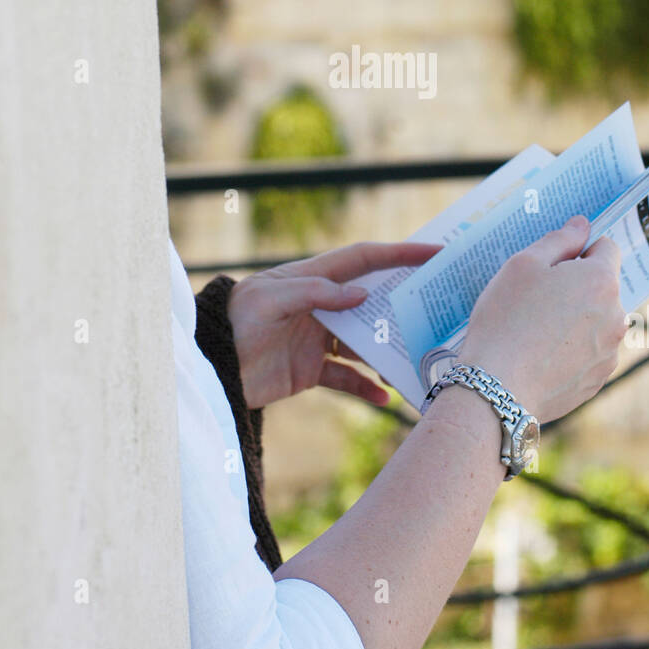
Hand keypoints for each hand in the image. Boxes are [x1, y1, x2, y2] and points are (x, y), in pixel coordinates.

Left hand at [226, 241, 441, 409]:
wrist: (209, 367)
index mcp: (313, 278)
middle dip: (405, 303)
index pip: (365, 259)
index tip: (436, 252)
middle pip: (373, 300)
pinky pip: (348, 378)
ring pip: (365, 342)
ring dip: (389, 350)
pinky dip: (367, 386)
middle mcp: (321, 305)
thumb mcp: (270, 300)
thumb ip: (315, 293)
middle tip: (439, 308)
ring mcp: (318, 338)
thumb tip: (362, 294)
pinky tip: (384, 396)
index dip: (400, 253)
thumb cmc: (234, 323)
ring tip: (416, 359)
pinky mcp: (312, 370)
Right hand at [461, 215, 625, 421]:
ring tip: (535, 331)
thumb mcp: (522, 265)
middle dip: (576, 287)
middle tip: (536, 299)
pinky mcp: (598, 381)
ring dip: (576, 320)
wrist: (497, 387)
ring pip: (596, 322)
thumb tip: (583, 224)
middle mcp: (616, 315)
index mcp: (601, 280)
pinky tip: (540, 356)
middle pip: (602, 287)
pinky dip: (571, 351)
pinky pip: (589, 353)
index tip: (553, 264)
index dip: (579, 251)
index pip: (607, 248)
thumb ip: (559, 240)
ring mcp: (610, 352)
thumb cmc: (506, 318)